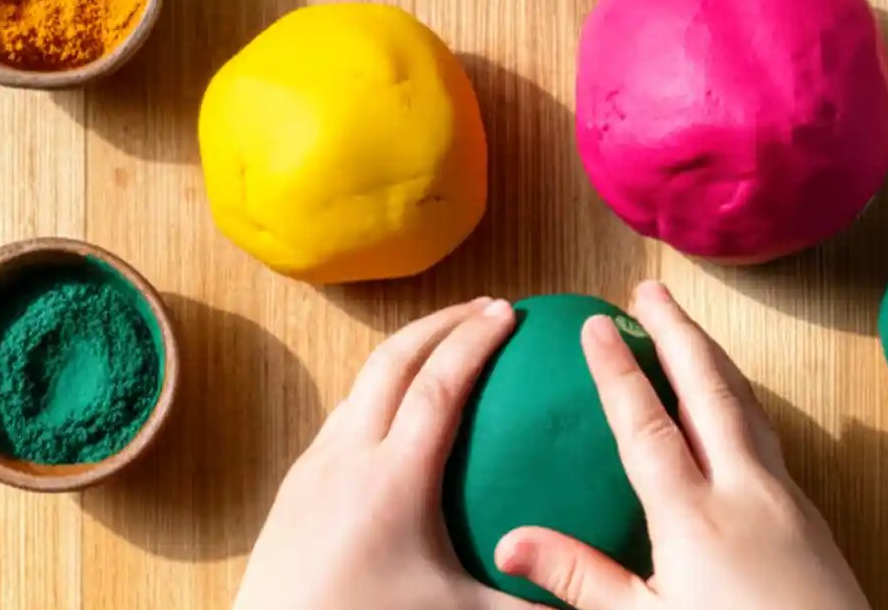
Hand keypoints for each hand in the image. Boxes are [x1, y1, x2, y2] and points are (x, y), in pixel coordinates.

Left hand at [234, 298, 535, 609]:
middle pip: (394, 360)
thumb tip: (590, 595)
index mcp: (394, 478)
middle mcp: (349, 455)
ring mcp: (316, 464)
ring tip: (446, 344)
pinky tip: (399, 411)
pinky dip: (379, 390)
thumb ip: (527, 599)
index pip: (439, 384)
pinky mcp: (297, 482)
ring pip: (362, 383)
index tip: (509, 311)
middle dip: (442, 321)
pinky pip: (344, 414)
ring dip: (406, 351)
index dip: (476, 339)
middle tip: (485, 306)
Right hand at [494, 281, 869, 609]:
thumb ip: (580, 578)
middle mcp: (743, 490)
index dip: (617, 368)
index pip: (645, 421)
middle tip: (649, 289)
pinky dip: (742, 400)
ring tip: (688, 329)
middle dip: (676, 332)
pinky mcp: (809, 517)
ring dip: (713, 358)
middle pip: (708, 389)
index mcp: (693, 515)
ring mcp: (784, 499)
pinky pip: (767, 435)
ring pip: (746, 406)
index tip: (596, 323)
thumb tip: (509, 543)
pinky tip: (733, 407)